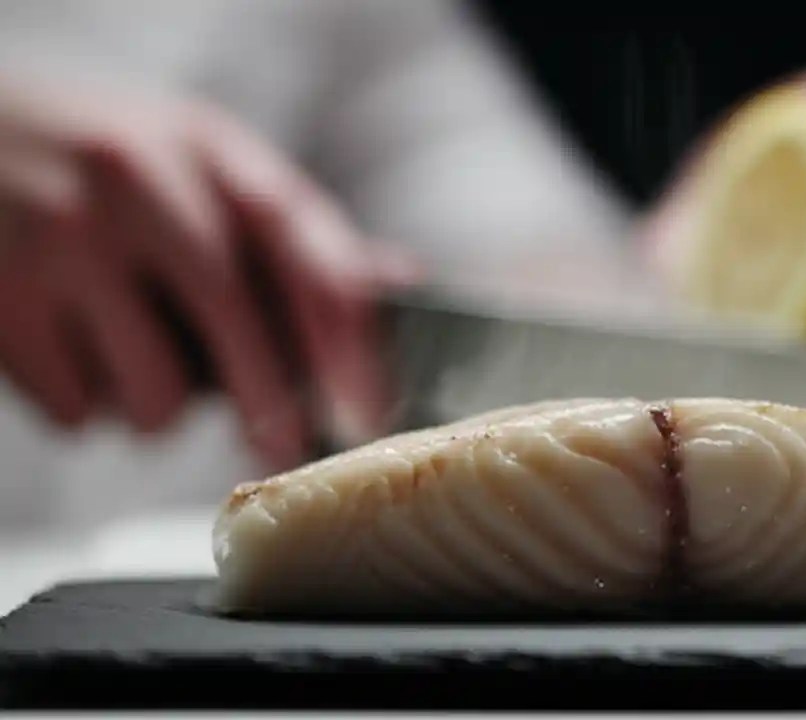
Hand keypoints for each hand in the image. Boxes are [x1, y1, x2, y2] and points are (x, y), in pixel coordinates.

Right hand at [0, 76, 412, 468]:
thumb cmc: (105, 162)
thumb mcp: (202, 165)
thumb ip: (290, 230)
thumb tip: (397, 282)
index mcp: (210, 150)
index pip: (308, 254)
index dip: (349, 349)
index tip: (368, 410)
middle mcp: (139, 180)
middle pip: (235, 319)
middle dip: (272, 405)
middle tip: (282, 444)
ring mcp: (63, 236)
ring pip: (153, 389)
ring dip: (160, 411)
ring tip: (139, 367)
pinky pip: (77, 408)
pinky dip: (86, 407)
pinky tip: (75, 355)